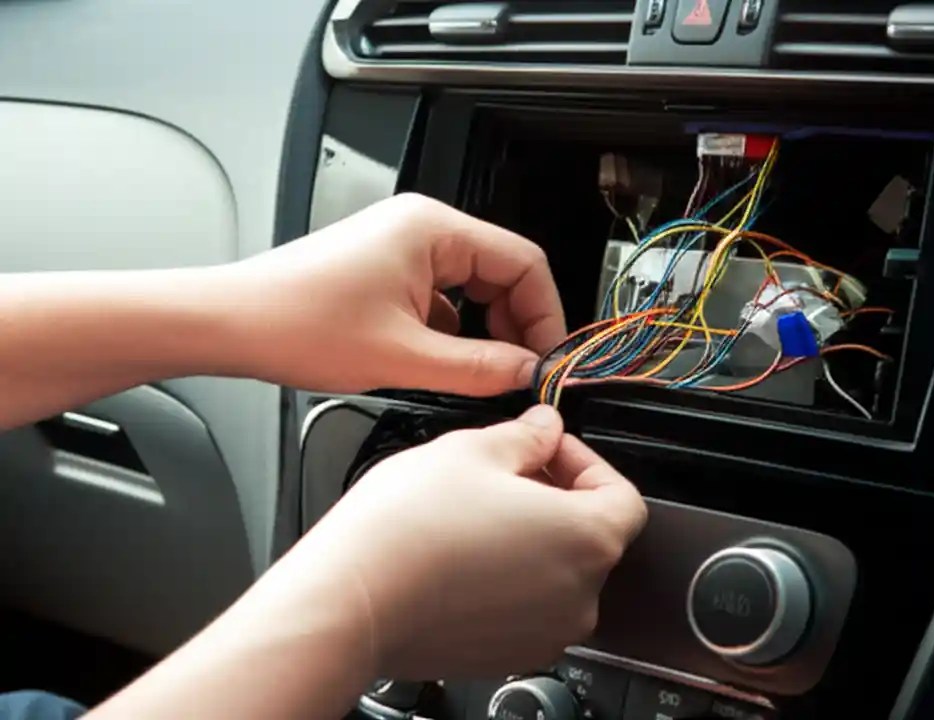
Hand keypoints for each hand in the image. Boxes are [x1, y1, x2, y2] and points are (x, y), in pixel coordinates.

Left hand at [222, 193, 565, 395]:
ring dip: (483, 333)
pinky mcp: (387, 271)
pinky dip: (453, 334)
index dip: (545, 315)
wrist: (228, 324)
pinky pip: (443, 300)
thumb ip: (480, 368)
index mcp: (433, 228)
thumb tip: (527, 372)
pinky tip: (441, 366)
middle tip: (520, 374)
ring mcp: (403, 248)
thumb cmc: (294, 322)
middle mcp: (420, 228)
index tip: (548, 358)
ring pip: (473, 290)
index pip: (524, 263)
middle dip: (516, 326)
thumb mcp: (404, 357)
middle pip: (503, 274)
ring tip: (478, 374)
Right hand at [280, 405, 646, 679]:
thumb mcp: (473, 449)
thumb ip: (527, 436)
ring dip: (530, 538)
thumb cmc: (408, 529)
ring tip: (476, 512)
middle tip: (506, 472)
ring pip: (556, 573)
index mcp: (589, 539)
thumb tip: (545, 429)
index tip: (547, 448)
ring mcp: (545, 634)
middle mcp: (580, 596)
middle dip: (555, 497)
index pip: (623, 495)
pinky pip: (524, 608)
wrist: (351, 601)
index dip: (585, 462)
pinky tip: (461, 554)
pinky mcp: (507, 656)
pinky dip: (507, 579)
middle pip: (590, 535)